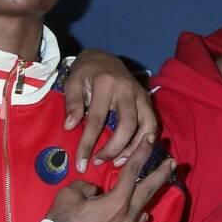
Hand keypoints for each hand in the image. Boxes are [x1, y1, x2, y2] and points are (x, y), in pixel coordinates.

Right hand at [47, 138, 174, 221]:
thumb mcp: (69, 195)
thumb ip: (87, 187)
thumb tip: (96, 192)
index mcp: (116, 201)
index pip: (133, 171)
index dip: (142, 153)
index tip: (151, 140)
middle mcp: (127, 216)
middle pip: (149, 190)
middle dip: (162, 174)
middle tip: (173, 163)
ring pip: (144, 207)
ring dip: (151, 194)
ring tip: (158, 184)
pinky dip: (140, 215)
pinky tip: (142, 211)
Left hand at [63, 49, 158, 169]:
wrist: (103, 58)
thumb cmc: (86, 74)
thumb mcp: (73, 84)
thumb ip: (72, 104)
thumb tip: (69, 127)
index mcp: (106, 85)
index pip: (98, 120)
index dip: (88, 144)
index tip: (81, 163)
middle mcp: (128, 90)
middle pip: (128, 126)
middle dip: (114, 149)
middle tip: (99, 162)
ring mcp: (141, 95)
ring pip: (147, 127)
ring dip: (134, 148)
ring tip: (118, 162)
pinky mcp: (148, 101)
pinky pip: (152, 125)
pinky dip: (144, 142)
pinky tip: (132, 153)